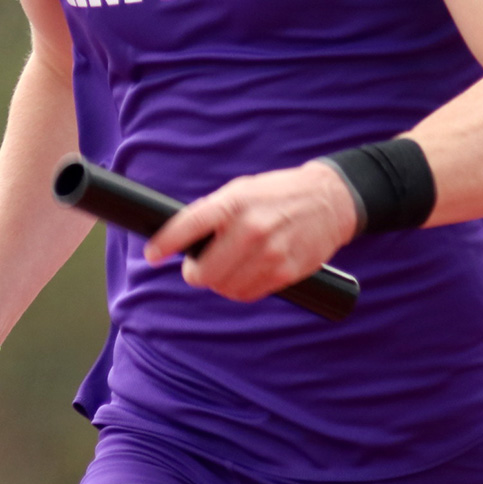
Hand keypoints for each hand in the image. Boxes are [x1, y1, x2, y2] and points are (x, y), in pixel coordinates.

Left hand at [144, 161, 359, 302]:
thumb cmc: (278, 195)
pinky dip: (240, 289)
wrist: (330, 201)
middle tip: (195, 268)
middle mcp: (250, 228)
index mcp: (235, 202)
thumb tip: (184, 238)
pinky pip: (249, 293)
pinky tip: (244, 275)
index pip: (190, 225)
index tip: (152, 254)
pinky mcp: (286, 271)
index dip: (166, 243)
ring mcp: (269, 253)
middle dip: (195, 273)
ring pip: (226, 287)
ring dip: (219, 283)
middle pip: (205, 271)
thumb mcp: (243, 190)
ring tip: (224, 270)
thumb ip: (215, 212)